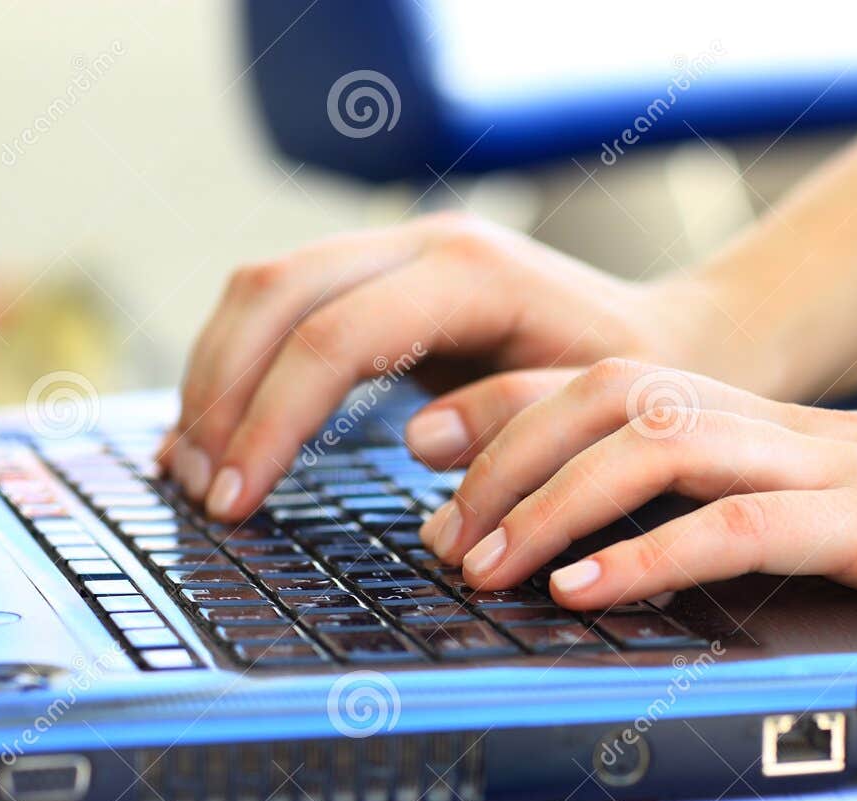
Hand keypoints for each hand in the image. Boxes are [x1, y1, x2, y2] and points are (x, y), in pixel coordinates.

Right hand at [162, 212, 745, 520]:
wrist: (665, 346)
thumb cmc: (634, 390)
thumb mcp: (588, 415)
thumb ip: (510, 424)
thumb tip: (414, 445)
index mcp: (471, 271)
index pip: (333, 338)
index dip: (270, 422)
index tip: (238, 502)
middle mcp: (423, 241)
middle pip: (275, 295)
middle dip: (221, 398)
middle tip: (202, 493)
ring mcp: (396, 248)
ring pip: (261, 289)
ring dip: (213, 378)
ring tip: (190, 469)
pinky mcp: (378, 276)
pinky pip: (280, 304)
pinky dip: (235, 365)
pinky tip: (213, 427)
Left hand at [423, 359, 856, 609]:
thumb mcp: (808, 507)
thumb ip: (716, 514)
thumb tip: (598, 562)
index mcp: (746, 416)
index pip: (594, 379)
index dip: (496, 404)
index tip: (419, 451)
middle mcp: (769, 422)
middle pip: (602, 394)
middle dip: (501, 460)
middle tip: (437, 537)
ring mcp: (821, 464)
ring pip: (654, 444)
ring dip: (552, 505)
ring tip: (485, 566)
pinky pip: (742, 524)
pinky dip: (650, 558)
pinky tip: (584, 594)